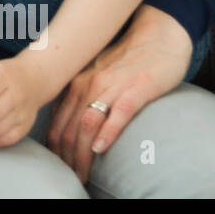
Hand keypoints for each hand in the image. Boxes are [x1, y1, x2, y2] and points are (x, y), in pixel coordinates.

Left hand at [45, 5, 191, 182]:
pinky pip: (118, 113)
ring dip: (82, 153)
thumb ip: (82, 96)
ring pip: (87, 123)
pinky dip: (108, 133)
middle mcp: (88, 85)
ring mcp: (112, 87)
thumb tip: (68, 123)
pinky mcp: (136, 89)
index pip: (58, 122)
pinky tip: (101, 149)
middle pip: (69, 128)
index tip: (59, 166)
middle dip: (67, 158)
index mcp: (76, 83)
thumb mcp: (96, 76)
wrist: (158, 36)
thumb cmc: (128, 60)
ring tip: (83, 174)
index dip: (56, 148)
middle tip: (72, 177)